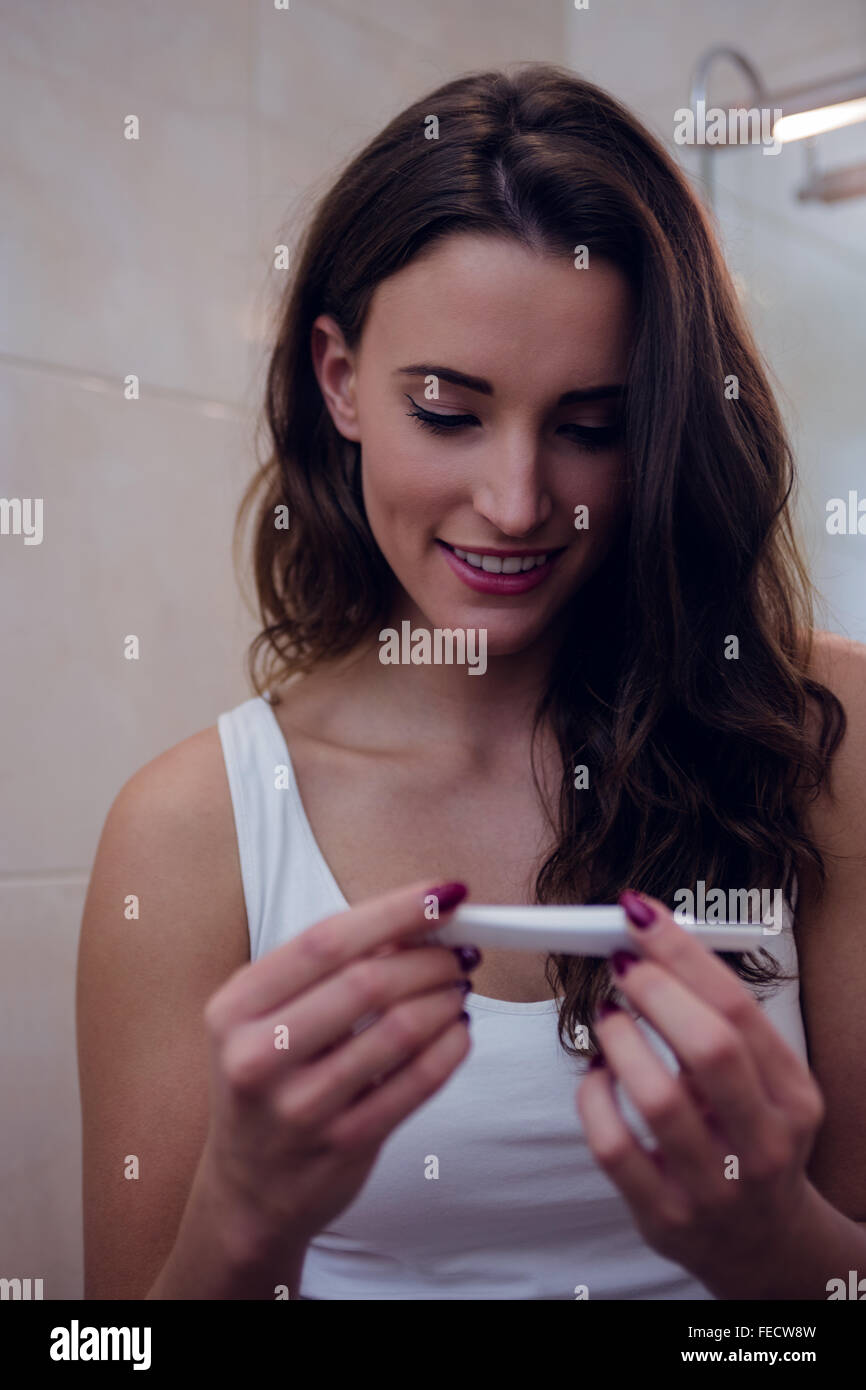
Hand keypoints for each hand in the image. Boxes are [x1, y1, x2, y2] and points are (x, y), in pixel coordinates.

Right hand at [198, 878, 472, 1258]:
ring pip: (398, 1031)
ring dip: (445, 1000)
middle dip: (430, 958)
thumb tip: (415, 921)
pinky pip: (417, 1083)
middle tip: (461, 951)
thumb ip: (330, 970)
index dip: (396, 910)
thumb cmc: (269, 1082)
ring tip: (458, 988)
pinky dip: (451, 1047)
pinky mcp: (343, 1145)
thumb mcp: (270, 1018)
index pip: (327, 939)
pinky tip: (458, 1031)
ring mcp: (300, 1107)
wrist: (249, 1190)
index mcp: (235, 1007)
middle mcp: (258, 1055)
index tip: (445, 893)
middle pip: (366, 981)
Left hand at [576, 889, 826, 1298]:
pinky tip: (598, 1076)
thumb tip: (652, 939)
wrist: (763, 1244)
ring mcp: (715, 1187)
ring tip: (609, 1017)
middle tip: (621, 963)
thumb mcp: (767, 1084)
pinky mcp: (663, 1215)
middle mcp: (764, 1143)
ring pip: (657, 1097)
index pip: (738, 1008)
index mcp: (794, 1097)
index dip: (681, 953)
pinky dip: (593, 1097)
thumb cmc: (752, 1137)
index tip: (639, 915)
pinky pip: (613, 1145)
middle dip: (654, 990)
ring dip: (619, 1040)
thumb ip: (724, 1023)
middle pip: (709, 1048)